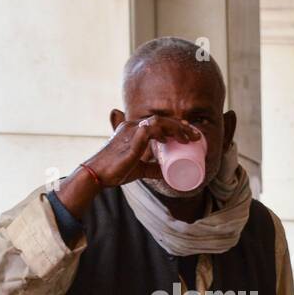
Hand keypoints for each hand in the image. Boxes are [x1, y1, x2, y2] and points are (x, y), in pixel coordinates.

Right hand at [85, 116, 199, 187]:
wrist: (97, 175)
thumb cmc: (114, 171)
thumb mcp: (138, 169)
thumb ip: (151, 169)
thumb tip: (167, 173)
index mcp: (133, 129)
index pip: (158, 121)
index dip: (175, 124)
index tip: (189, 132)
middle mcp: (132, 125)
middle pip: (161, 119)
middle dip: (181, 126)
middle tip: (196, 135)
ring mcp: (130, 131)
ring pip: (158, 121)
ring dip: (176, 128)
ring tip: (188, 138)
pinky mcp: (130, 139)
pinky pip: (148, 129)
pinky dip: (160, 132)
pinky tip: (168, 140)